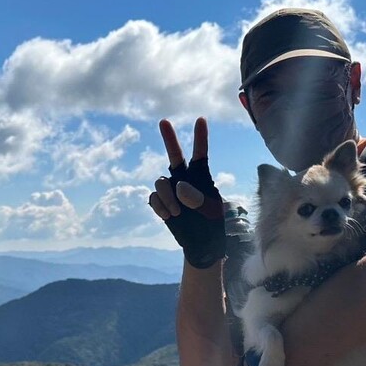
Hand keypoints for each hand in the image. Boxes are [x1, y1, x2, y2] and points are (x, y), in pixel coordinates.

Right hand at [149, 117, 225, 268]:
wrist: (200, 245)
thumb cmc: (211, 226)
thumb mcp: (211, 212)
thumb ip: (197, 197)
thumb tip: (179, 185)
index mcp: (202, 177)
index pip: (200, 154)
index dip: (200, 138)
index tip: (200, 120)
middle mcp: (185, 179)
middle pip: (175, 155)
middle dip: (169, 139)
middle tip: (164, 121)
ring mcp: (171, 190)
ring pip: (161, 182)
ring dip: (167, 196)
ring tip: (177, 212)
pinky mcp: (161, 202)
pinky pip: (153, 198)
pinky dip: (160, 206)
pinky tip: (169, 216)